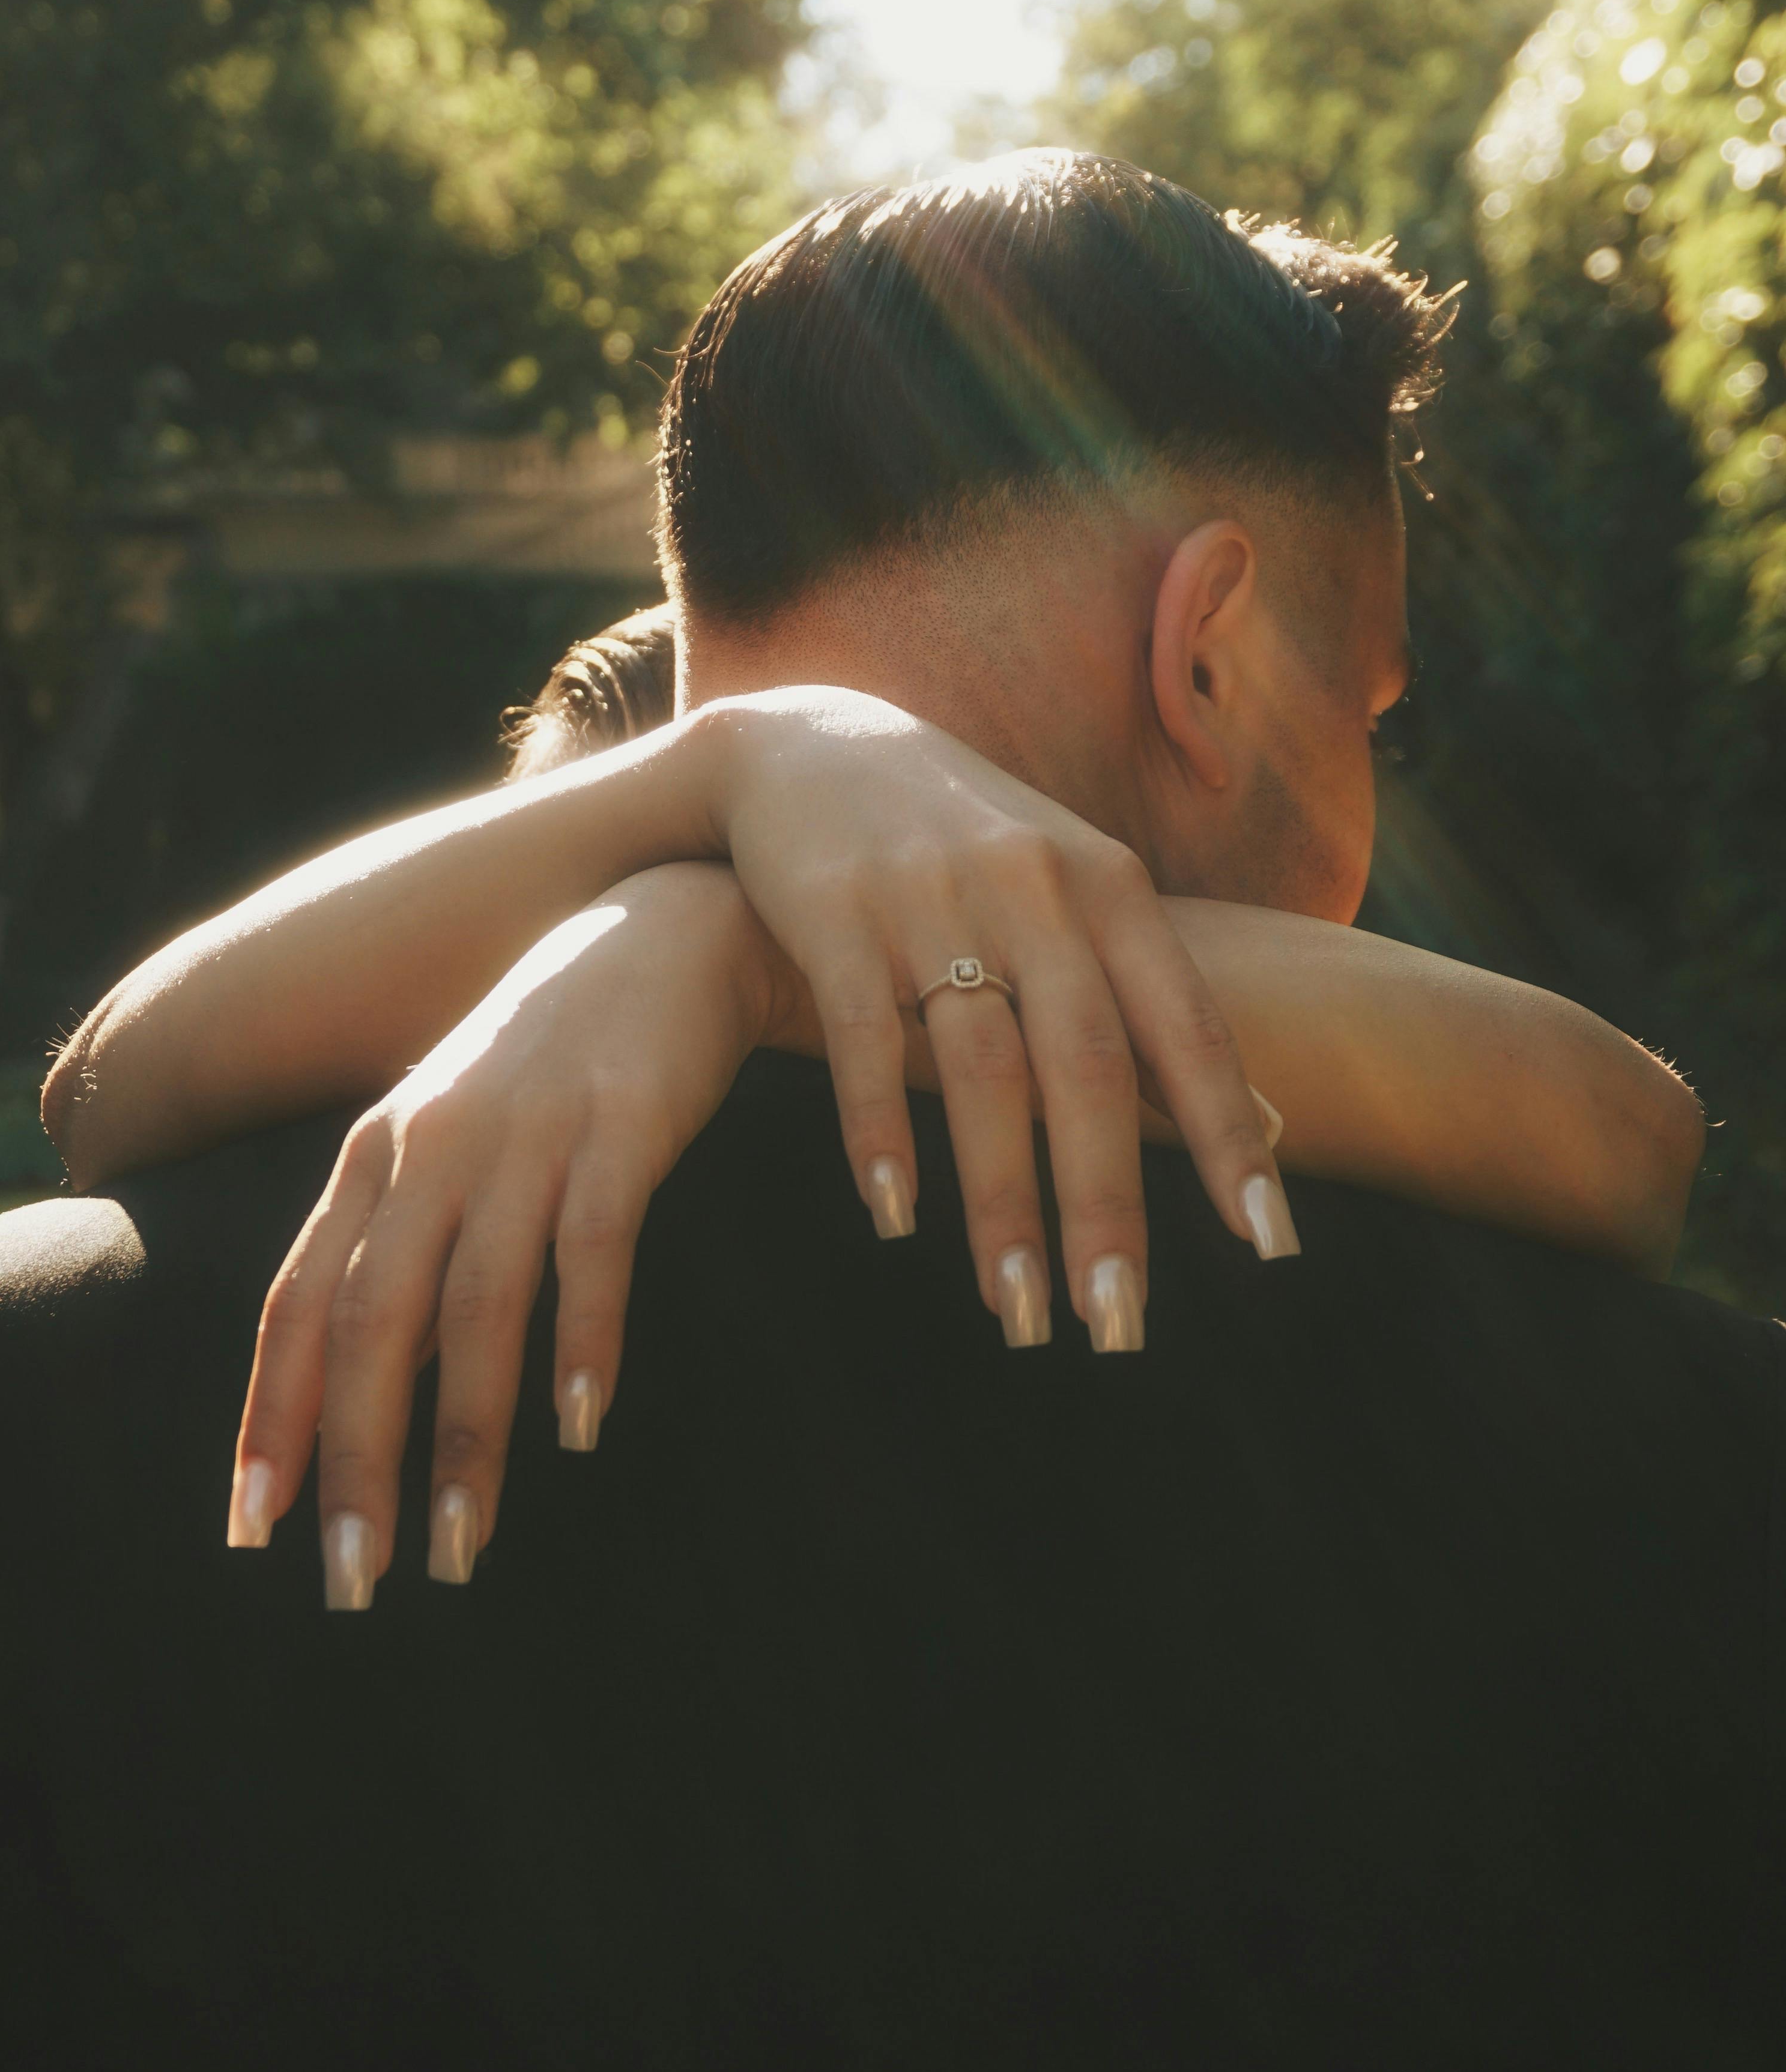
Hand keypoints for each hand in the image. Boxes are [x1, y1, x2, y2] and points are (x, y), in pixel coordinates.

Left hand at [228, 866, 783, 1600]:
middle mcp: (430, 1145)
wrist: (665, 930)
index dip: (271, 1416)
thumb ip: (406, 1247)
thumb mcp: (453, 1141)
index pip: (298, 1302)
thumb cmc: (549, 1061)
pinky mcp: (621, 1124)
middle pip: (370, 1321)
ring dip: (465, 1439)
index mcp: (376, 1155)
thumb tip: (370, 1392)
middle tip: (352, 1581)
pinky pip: (594, 1248)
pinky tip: (579, 1430)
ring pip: (475, 1305)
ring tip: (461, 1549)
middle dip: (354, 1460)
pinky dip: (581, 1342)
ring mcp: (526, 1133)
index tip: (252, 1528)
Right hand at [704, 687, 1292, 1344]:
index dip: (1231, 1137)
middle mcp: (1032, 887)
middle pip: (1087, 1069)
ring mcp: (930, 896)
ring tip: (1015, 1315)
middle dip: (1107, 1208)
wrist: (802, 743)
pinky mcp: (832, 912)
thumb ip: (1151, 994)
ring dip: (1001, 1204)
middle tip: (1120, 1328)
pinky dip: (880, 1133)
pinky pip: (864, 1040)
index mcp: (1107, 885)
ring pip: (981, 1071)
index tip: (1270, 1247)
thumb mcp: (1072, 886)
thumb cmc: (963, 842)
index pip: (1186, 1028)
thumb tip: (1270, 1123)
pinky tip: (896, 1218)